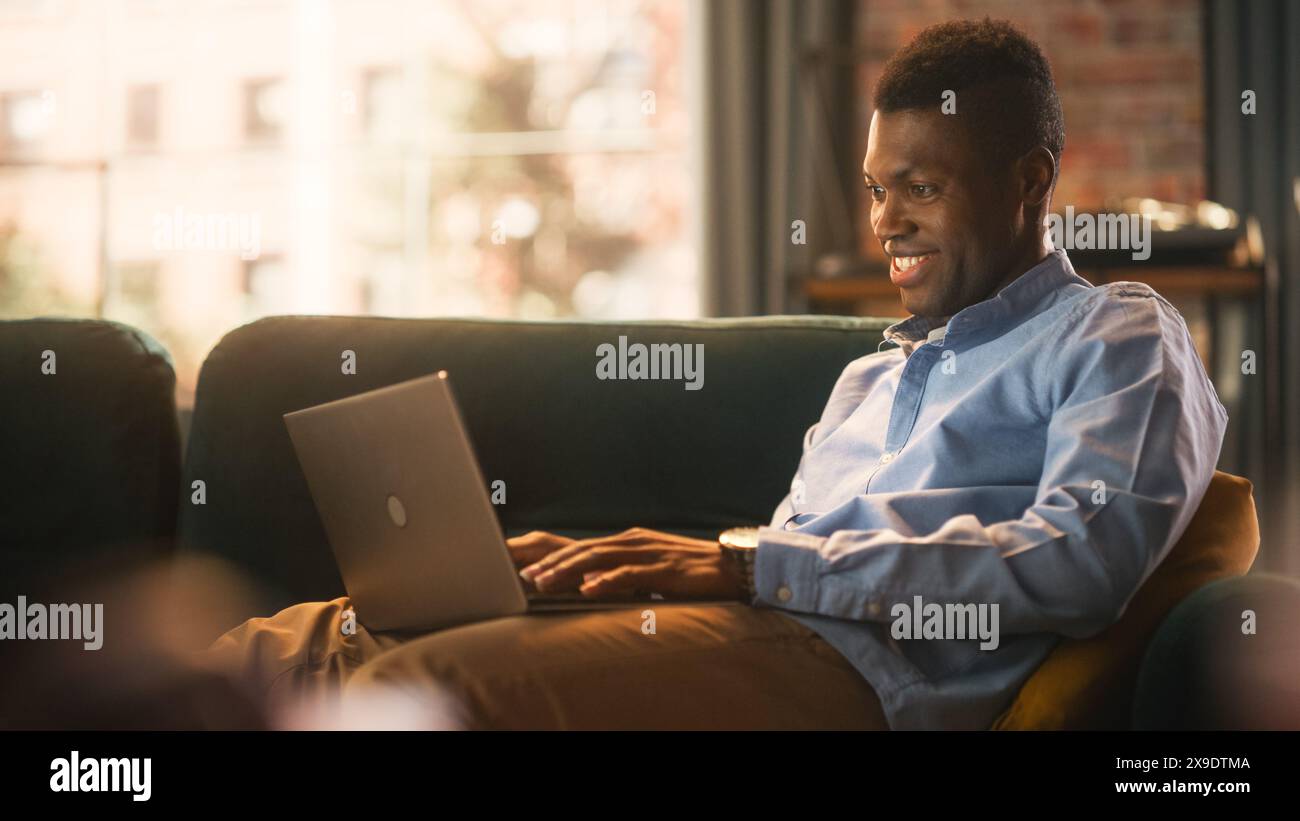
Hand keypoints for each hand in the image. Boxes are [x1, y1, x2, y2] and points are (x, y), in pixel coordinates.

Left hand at [518, 527, 746, 600]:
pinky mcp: (663, 568)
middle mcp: (634, 541)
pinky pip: (629, 575)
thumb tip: (592, 587)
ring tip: (544, 583)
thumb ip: (624, 573)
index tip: (528, 571)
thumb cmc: (689, 571)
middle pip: (584, 551)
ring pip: (600, 559)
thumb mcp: (651, 569)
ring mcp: (648, 553)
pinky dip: (606, 581)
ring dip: (568, 572)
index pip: (584, 548)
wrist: (730, 566)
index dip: (554, 559)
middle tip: (524, 578)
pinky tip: (588, 589)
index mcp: (629, 541)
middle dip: (552, 565)